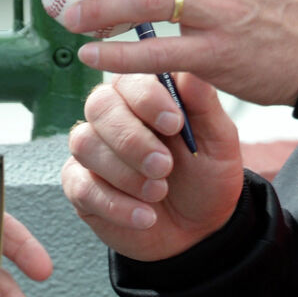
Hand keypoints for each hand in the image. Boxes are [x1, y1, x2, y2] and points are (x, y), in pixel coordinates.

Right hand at [60, 72, 244, 261]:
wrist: (199, 227)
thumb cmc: (206, 174)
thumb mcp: (218, 140)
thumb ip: (203, 104)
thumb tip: (190, 69)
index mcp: (143, 95)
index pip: (129, 80)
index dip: (148, 99)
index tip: (175, 124)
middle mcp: (111, 115)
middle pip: (99, 107)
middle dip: (132, 139)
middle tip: (164, 166)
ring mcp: (92, 150)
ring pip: (85, 145)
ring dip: (124, 173)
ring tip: (158, 193)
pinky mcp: (80, 185)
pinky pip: (82, 187)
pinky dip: (116, 205)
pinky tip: (145, 216)